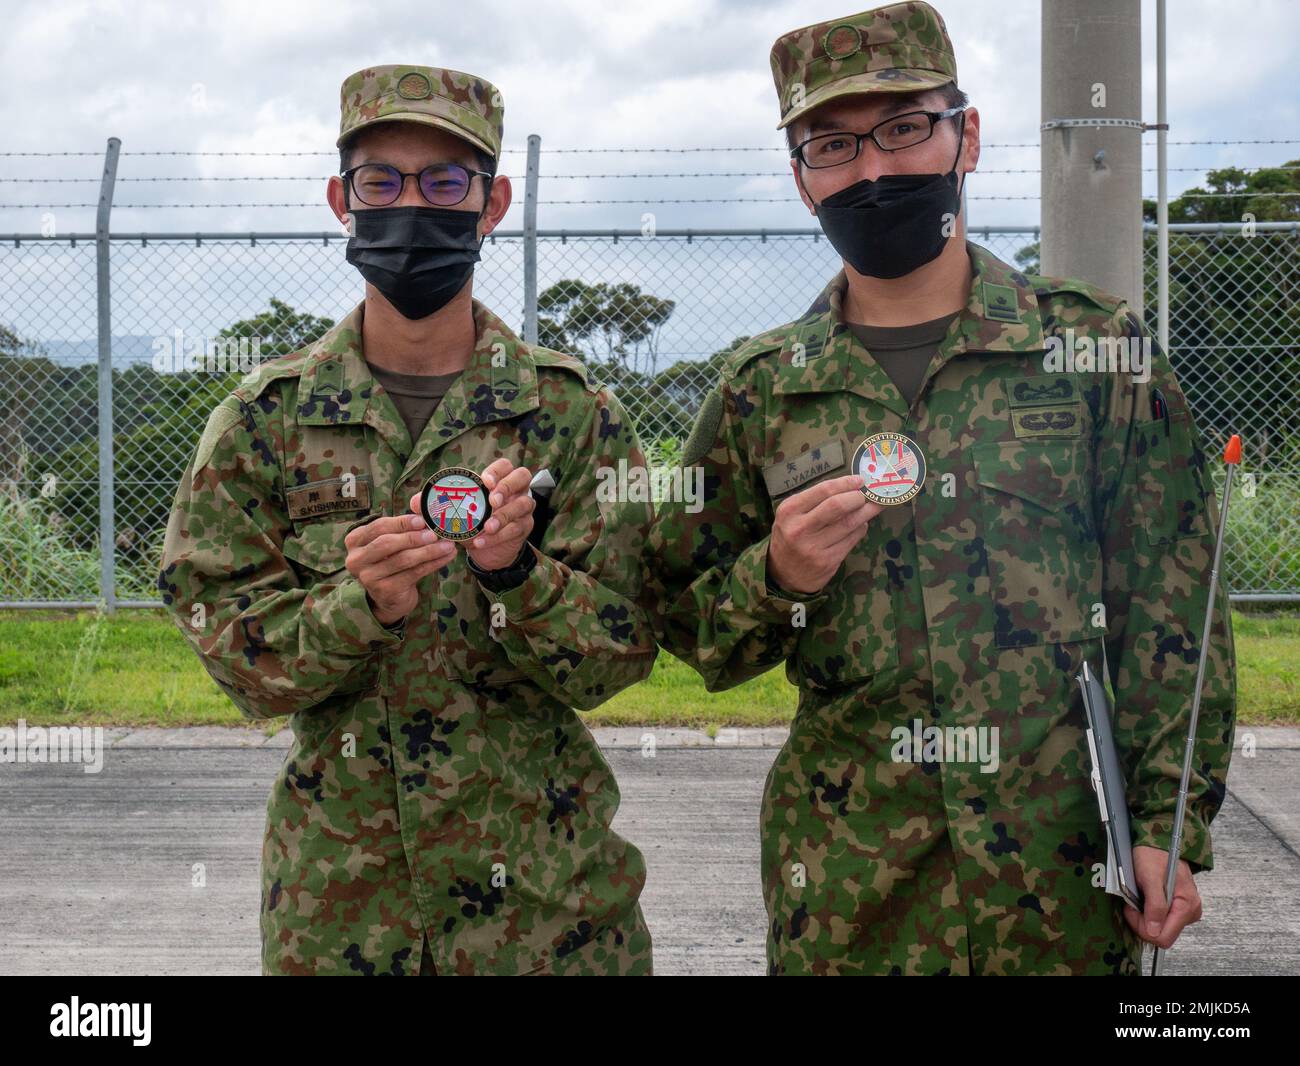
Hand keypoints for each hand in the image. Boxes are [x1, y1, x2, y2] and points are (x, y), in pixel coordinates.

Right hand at [344, 513, 456, 625]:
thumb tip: (425, 514)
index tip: (422, 520)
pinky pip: (413, 573)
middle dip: (414, 537)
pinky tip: (446, 557)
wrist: (389, 597)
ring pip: (403, 559)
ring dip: (428, 551)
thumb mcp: (390, 543)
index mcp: (354, 541)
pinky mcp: (385, 590)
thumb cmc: (390, 562)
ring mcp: (368, 577)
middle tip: (435, 533)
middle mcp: (356, 559)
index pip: (379, 526)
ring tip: (447, 545)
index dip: (401, 522)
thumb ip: (400, 529)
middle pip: (387, 543)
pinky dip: (432, 563)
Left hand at [406, 458, 535, 573]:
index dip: (497, 471)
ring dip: (503, 515)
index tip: (485, 482)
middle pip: (523, 476)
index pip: (504, 466)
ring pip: (523, 504)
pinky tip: (481, 542)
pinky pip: (516, 528)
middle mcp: (515, 490)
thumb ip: (437, 506)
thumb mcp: (455, 513)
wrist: (486, 550)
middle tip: (492, 501)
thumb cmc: (471, 523)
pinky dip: (498, 536)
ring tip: (487, 527)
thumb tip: (416, 502)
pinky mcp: (524, 528)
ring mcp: (523, 509)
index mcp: (498, 480)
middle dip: (507, 487)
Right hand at [766, 474, 881, 595]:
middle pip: (838, 506)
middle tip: (866, 496)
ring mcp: (814, 547)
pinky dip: (860, 528)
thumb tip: (849, 487)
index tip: (860, 480)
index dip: (846, 483)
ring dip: (866, 512)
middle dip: (857, 498)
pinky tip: (861, 524)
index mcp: (790, 510)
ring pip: (849, 523)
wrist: (782, 574)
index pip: (823, 490)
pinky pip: (852, 539)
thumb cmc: (789, 537)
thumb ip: (814, 501)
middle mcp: (800, 528)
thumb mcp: (791, 515)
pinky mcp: (828, 561)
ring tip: (874, 506)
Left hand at [1125, 845, 1202, 949]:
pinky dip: (1148, 912)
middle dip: (1143, 922)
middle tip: (1133, 903)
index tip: (1132, 909)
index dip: (1143, 927)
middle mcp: (1189, 911)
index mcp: (1187, 906)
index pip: (1164, 937)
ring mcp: (1184, 910)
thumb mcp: (1151, 877)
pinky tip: (1145, 898)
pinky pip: (1160, 919)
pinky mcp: (1177, 907)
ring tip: (1140, 897)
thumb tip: (1154, 931)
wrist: (1158, 841)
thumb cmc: (1154, 854)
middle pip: (1161, 935)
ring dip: (1144, 916)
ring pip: (1159, 928)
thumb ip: (1155, 905)